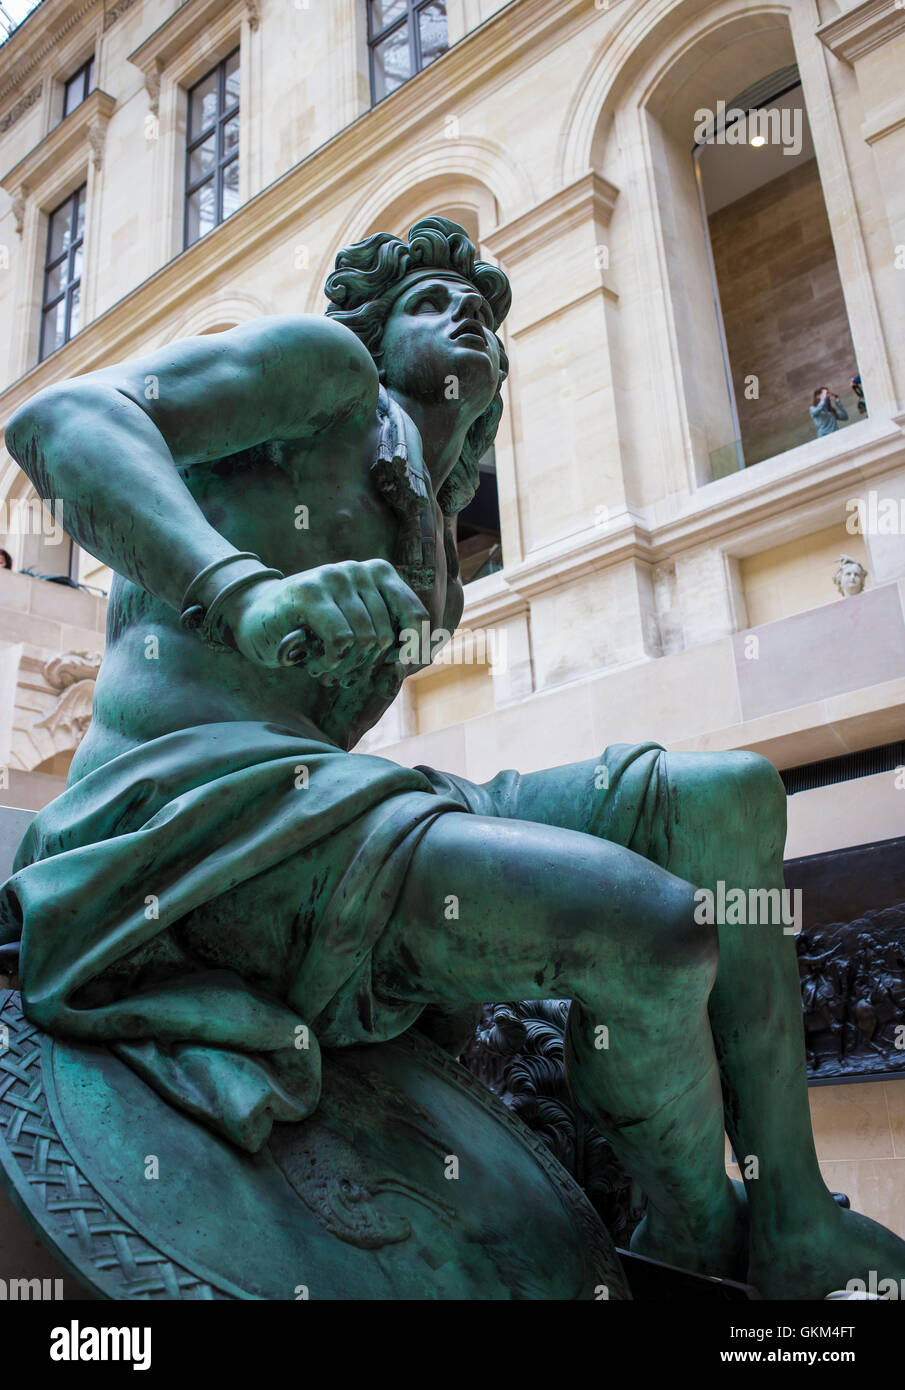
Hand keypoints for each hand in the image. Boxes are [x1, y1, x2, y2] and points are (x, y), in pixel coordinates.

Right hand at [225, 559, 428, 684]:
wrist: (253, 617)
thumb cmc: (310, 628)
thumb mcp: (356, 628)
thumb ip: (387, 636)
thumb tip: (419, 657)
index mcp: (379, 573)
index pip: (416, 615)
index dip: (413, 649)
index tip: (398, 670)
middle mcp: (359, 569)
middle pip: (386, 636)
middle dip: (366, 665)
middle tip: (341, 671)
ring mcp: (334, 577)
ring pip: (365, 641)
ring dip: (345, 667)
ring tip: (325, 666)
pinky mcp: (310, 592)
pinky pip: (342, 640)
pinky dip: (331, 662)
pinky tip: (316, 662)